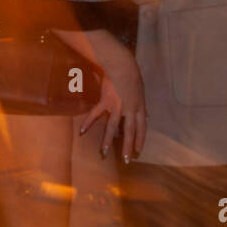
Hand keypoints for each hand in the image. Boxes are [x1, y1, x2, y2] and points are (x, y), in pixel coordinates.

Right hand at [79, 46, 145, 160]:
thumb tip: (144, 114)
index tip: (138, 151)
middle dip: (128, 146)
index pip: (142, 128)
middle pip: (130, 132)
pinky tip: (82, 131)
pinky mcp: (106, 101)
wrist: (123, 66)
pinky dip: (89, 122)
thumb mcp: (140, 92)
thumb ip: (140, 105)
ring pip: (113, 127)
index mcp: (140, 107)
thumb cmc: (132, 76)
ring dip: (109, 140)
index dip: (140, 140)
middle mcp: (130, 109)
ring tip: (104, 152)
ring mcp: (118, 106)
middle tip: (127, 160)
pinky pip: (96, 114)